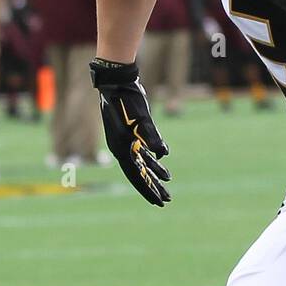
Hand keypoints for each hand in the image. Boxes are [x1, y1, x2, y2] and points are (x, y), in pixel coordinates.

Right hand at [89, 58, 170, 206]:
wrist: (118, 83)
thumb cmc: (127, 101)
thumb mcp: (142, 119)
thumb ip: (152, 137)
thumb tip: (164, 155)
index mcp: (122, 150)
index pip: (137, 176)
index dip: (149, 190)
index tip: (159, 202)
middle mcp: (123, 149)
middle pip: (140, 174)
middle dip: (153, 187)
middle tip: (166, 200)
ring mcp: (127, 141)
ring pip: (143, 163)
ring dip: (155, 174)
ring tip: (167, 184)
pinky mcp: (133, 133)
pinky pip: (144, 151)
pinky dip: (153, 159)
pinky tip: (162, 163)